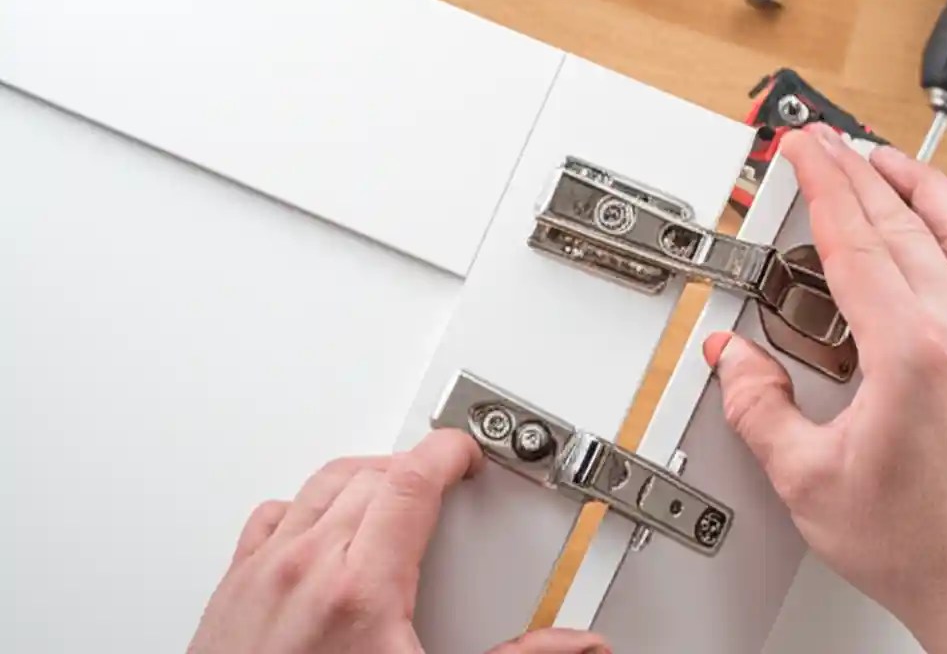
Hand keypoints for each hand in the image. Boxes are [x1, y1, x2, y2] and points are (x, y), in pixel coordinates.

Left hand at [188, 430, 609, 653]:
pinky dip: (306, 509)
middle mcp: (305, 570)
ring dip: (364, 480)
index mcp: (362, 590)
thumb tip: (575, 647)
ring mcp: (262, 575)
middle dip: (416, 469)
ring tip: (395, 493)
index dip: (447, 453)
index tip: (466, 454)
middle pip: (371, 476)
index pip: (411, 481)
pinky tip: (323, 528)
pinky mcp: (231, 590)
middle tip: (446, 484)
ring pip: (319, 487)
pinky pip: (272, 518)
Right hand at [704, 124, 946, 651]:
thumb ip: (758, 409)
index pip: (855, 240)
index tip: (803, 150)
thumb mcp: (807, 480)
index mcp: (911, 353)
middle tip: (827, 145)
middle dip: (857, 173)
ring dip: (925, 185)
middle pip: (905, 222)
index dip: (820, 184)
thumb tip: (732, 363)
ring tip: (890, 161)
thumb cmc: (920, 546)